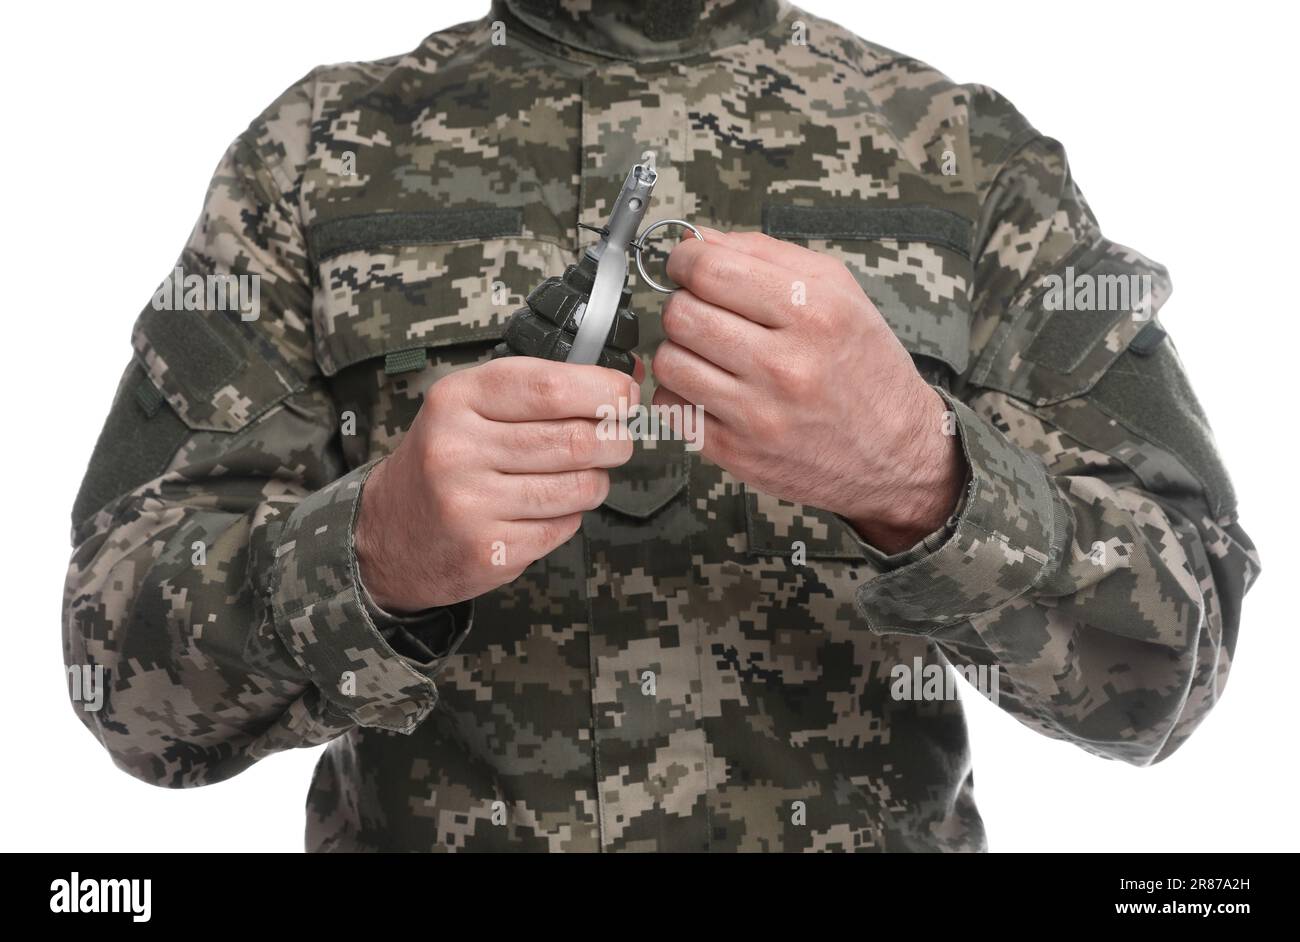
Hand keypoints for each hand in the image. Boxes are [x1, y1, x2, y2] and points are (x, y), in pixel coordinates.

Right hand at [356, 356, 637, 610]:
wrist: (389, 531)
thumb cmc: (445, 458)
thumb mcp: (471, 404)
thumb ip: (540, 388)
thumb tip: (624, 380)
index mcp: (458, 399)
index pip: (551, 388)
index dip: (604, 391)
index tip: (625, 396)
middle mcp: (459, 450)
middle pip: (576, 440)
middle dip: (615, 440)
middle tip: (617, 441)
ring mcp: (471, 505)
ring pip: (579, 487)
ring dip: (597, 481)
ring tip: (582, 476)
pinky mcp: (489, 550)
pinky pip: (564, 527)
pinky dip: (570, 515)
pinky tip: (548, 507)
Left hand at [653, 228, 964, 553]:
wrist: (896, 452)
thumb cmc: (865, 367)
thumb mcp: (839, 293)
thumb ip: (766, 255)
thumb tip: (699, 239)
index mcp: (813, 313)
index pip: (711, 270)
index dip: (685, 260)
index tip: (686, 264)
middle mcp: (785, 365)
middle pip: (682, 315)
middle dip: (682, 304)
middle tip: (702, 310)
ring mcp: (758, 414)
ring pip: (668, 362)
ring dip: (678, 350)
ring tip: (706, 352)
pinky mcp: (736, 452)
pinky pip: (672, 407)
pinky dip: (681, 392)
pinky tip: (708, 388)